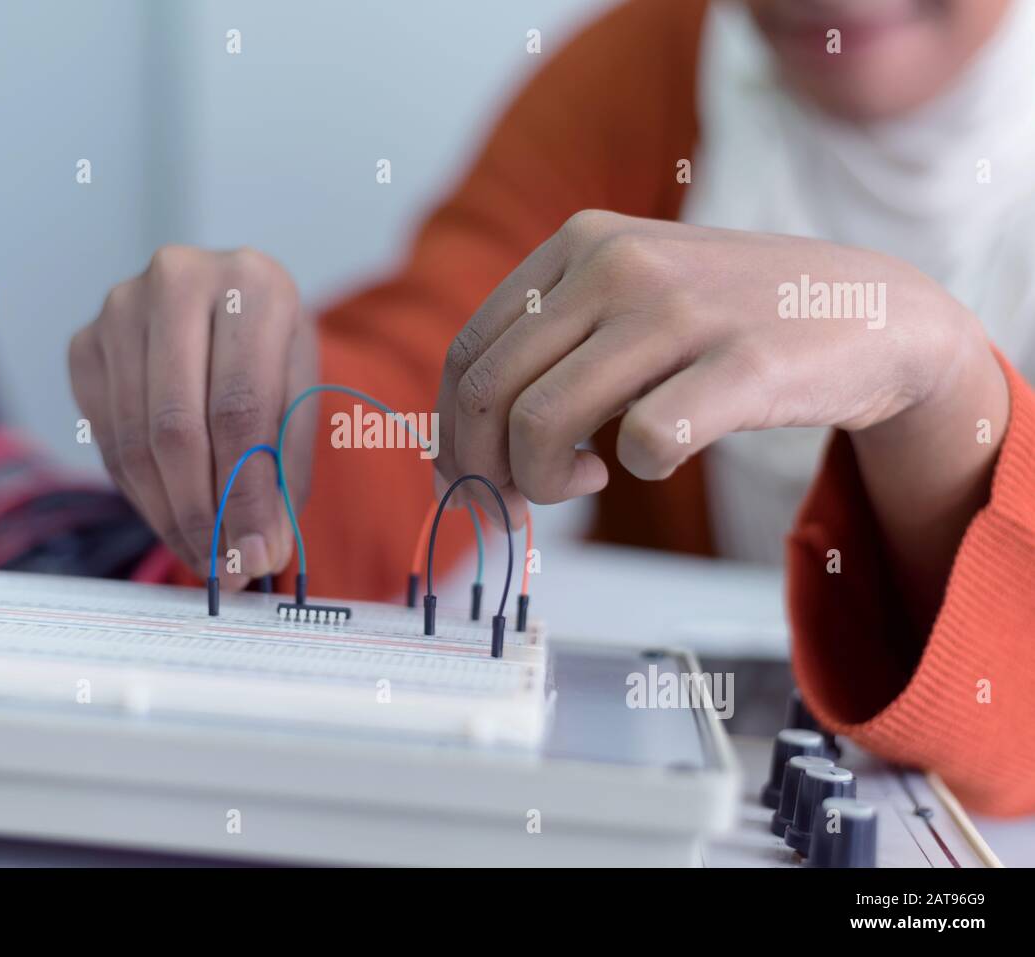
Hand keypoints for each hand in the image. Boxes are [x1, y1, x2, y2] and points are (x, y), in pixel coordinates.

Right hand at [69, 247, 316, 585]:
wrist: (228, 310)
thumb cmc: (272, 357)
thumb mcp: (300, 400)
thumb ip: (284, 474)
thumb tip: (260, 552)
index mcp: (251, 284)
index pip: (240, 408)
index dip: (244, 493)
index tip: (255, 556)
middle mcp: (178, 280)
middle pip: (177, 428)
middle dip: (202, 514)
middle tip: (224, 570)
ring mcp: (120, 309)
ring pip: (134, 441)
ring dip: (169, 514)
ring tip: (204, 555)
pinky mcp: (85, 342)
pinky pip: (106, 440)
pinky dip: (141, 493)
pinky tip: (172, 516)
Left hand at [435, 211, 1006, 618]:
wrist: (871, 309)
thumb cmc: (731, 321)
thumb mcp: (630, 298)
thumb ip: (554, 345)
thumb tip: (468, 442)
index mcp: (578, 243)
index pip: (468, 351)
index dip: (453, 432)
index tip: (471, 480)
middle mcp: (618, 262)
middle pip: (490, 393)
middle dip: (485, 471)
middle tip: (513, 508)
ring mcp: (680, 308)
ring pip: (542, 422)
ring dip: (545, 482)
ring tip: (585, 478)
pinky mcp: (742, 362)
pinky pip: (642, 443)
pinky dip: (634, 470)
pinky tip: (653, 458)